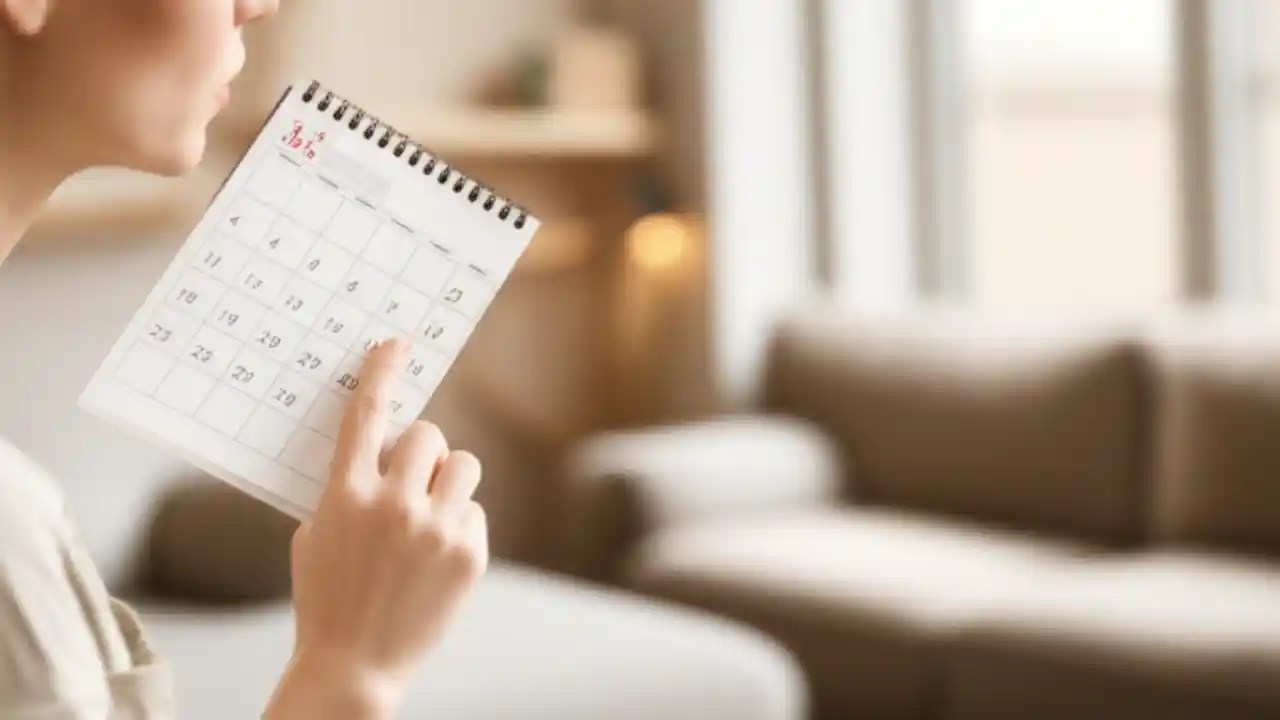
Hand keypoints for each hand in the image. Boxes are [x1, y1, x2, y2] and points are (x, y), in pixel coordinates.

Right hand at [265, 338, 488, 719]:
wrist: (354, 664)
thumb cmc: (326, 595)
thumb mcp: (316, 533)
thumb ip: (346, 488)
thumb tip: (378, 451)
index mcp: (347, 495)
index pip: (368, 414)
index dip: (383, 371)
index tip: (397, 343)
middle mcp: (395, 505)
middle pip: (429, 433)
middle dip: (421, 449)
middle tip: (410, 475)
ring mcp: (436, 530)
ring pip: (464, 465)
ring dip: (447, 479)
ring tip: (428, 512)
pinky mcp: (468, 554)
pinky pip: (474, 511)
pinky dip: (458, 523)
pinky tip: (435, 556)